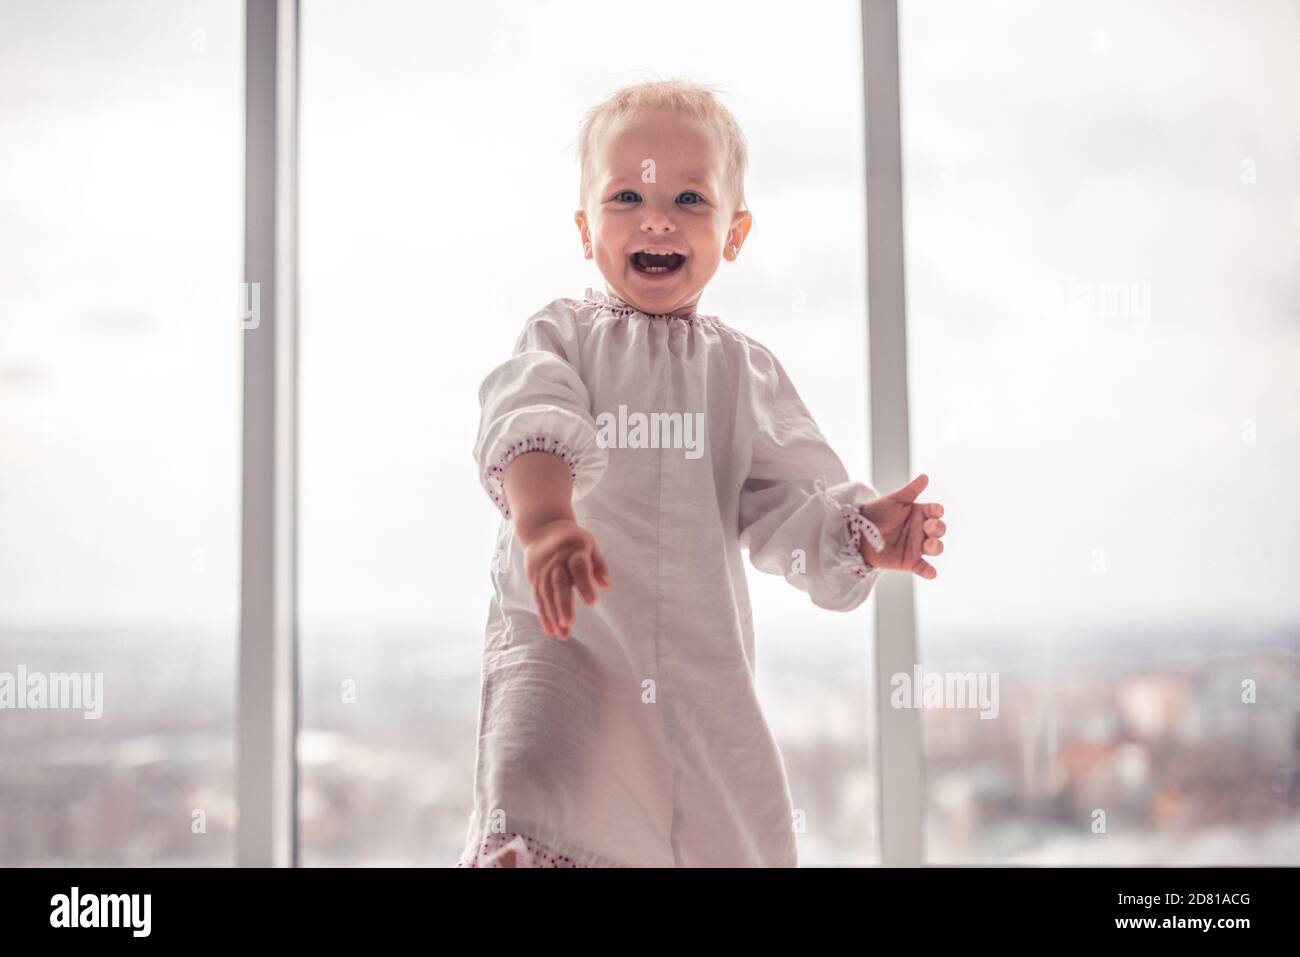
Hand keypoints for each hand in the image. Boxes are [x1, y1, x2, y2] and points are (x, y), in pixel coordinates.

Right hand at [519, 518, 610, 638]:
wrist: (542, 528)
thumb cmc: (572, 540)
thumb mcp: (589, 544)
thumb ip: (598, 565)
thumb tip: (607, 585)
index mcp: (574, 550)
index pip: (578, 567)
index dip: (584, 584)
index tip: (592, 602)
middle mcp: (556, 561)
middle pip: (559, 584)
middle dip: (563, 604)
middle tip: (569, 623)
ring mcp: (543, 571)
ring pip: (547, 595)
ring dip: (553, 615)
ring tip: (562, 634)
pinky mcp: (534, 579)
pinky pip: (538, 599)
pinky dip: (544, 615)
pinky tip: (551, 630)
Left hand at [858, 473, 945, 579]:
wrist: (858, 531)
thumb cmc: (876, 513)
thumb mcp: (893, 500)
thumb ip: (910, 491)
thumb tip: (925, 477)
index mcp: (920, 514)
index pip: (935, 512)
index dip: (937, 511)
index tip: (934, 510)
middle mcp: (921, 530)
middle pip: (939, 530)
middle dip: (938, 528)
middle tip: (929, 526)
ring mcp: (917, 546)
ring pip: (935, 548)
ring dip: (936, 547)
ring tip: (929, 545)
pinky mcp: (909, 561)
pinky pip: (923, 568)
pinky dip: (929, 571)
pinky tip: (931, 572)